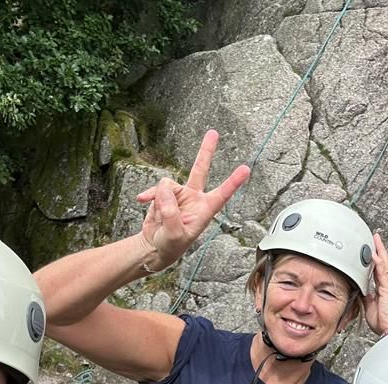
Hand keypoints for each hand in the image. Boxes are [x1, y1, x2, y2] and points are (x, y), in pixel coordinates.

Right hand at [137, 130, 250, 269]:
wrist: (155, 246)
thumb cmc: (171, 245)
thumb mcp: (174, 235)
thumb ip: (171, 214)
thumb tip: (165, 190)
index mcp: (204, 210)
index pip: (221, 194)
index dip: (233, 182)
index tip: (245, 169)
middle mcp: (194, 198)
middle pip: (200, 170)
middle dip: (206, 151)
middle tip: (213, 133)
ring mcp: (179, 195)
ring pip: (167, 185)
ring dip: (160, 199)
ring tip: (158, 215)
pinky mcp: (164, 195)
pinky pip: (155, 188)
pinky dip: (148, 195)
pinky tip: (142, 200)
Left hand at [363, 233, 387, 333]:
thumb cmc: (381, 320)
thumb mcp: (368, 305)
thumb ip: (364, 294)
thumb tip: (358, 287)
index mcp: (382, 288)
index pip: (378, 268)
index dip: (375, 258)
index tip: (370, 249)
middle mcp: (386, 284)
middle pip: (383, 262)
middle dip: (379, 249)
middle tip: (375, 238)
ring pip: (384, 264)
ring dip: (380, 251)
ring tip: (376, 240)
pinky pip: (383, 273)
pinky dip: (379, 263)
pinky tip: (375, 255)